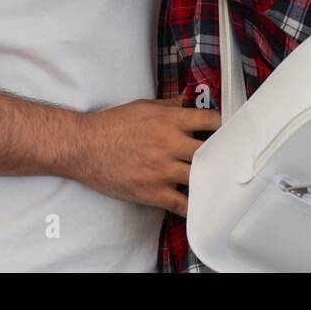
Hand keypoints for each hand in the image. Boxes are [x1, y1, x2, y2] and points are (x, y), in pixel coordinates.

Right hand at [68, 97, 220, 217]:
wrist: (84, 146)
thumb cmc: (112, 125)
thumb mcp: (144, 106)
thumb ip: (170, 106)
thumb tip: (190, 103)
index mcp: (169, 121)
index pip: (211, 121)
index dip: (222, 126)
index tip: (226, 131)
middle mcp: (169, 144)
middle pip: (211, 150)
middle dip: (220, 153)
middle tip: (226, 156)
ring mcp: (162, 170)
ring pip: (200, 177)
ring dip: (209, 178)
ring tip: (215, 179)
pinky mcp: (152, 192)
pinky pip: (182, 204)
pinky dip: (193, 205)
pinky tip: (200, 203)